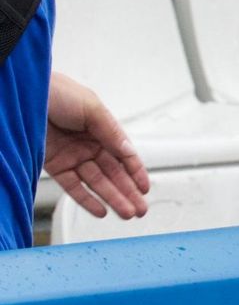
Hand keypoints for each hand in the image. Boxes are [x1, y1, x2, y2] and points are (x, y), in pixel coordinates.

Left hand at [43, 72, 148, 220]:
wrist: (26, 95)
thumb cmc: (58, 92)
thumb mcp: (92, 108)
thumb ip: (111, 132)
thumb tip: (128, 150)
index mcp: (102, 129)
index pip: (124, 155)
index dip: (136, 172)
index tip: (145, 188)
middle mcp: (89, 145)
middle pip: (113, 173)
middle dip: (128, 191)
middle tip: (139, 208)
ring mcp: (72, 156)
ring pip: (96, 183)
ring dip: (112, 198)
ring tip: (125, 212)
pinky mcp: (54, 166)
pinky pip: (73, 187)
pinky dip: (86, 199)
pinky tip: (100, 209)